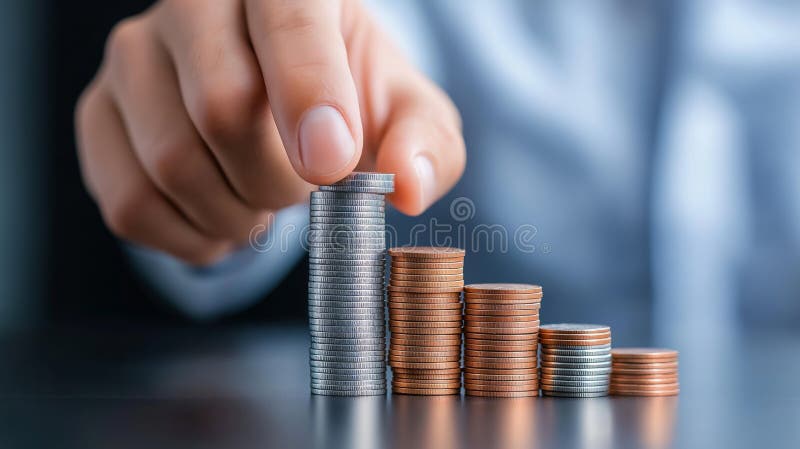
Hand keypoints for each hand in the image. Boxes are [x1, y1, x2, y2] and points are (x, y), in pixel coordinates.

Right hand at [75, 0, 465, 264]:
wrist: (278, 96)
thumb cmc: (346, 95)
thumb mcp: (405, 109)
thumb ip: (425, 141)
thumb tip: (410, 187)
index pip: (285, 18)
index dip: (309, 94)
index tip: (333, 166)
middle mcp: (194, 2)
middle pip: (222, 107)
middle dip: (279, 179)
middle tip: (305, 189)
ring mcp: (134, 55)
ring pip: (172, 163)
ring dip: (237, 211)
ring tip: (264, 199)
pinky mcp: (97, 113)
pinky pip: (130, 203)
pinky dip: (191, 236)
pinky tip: (224, 217)